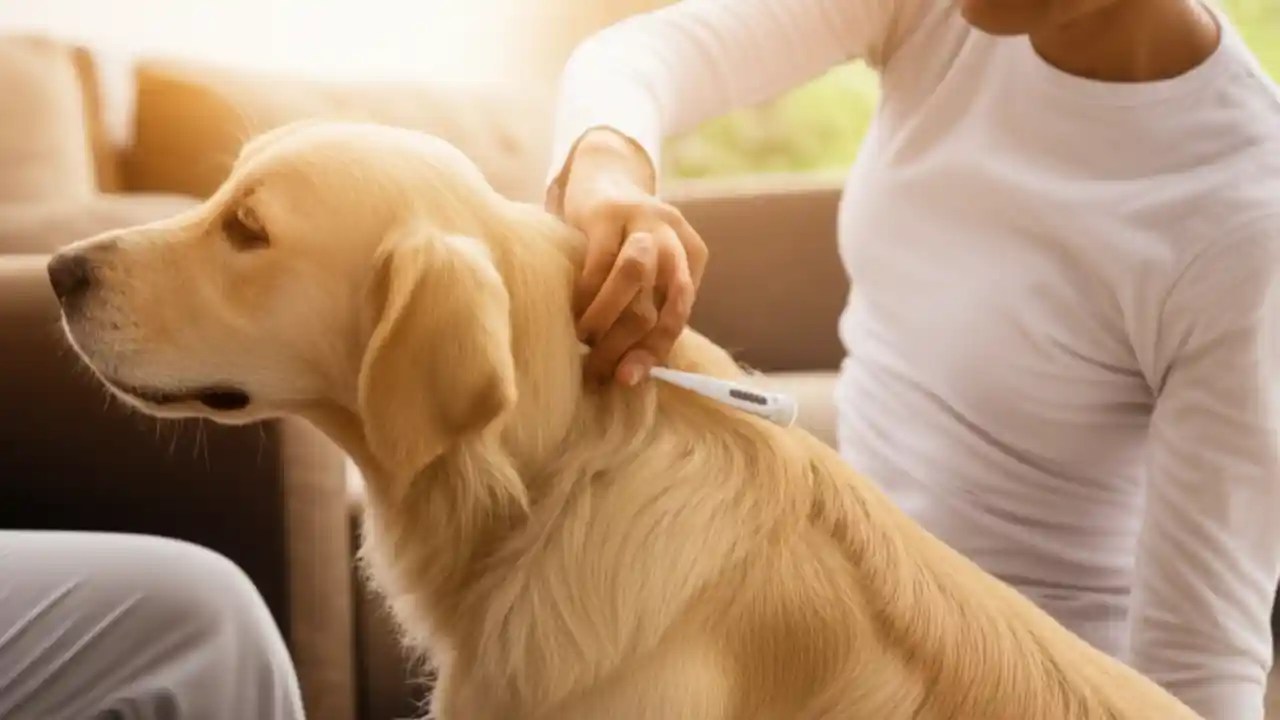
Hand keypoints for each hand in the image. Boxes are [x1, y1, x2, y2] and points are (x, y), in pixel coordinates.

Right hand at [556, 130, 707, 385]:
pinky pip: (600, 262)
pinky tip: (574, 311)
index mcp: (691, 255)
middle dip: (629, 344)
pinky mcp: (608, 212)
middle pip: (663, 302)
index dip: (654, 352)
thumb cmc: (621, 240)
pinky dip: (587, 295)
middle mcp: (674, 236)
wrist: (602, 174)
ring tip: (584, 339)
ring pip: (635, 278)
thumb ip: (646, 310)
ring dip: (609, 318)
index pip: (679, 314)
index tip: (626, 379)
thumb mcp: (644, 271)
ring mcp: (643, 219)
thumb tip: (631, 374)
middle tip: (598, 367)